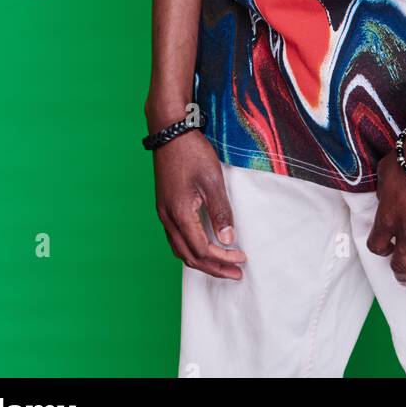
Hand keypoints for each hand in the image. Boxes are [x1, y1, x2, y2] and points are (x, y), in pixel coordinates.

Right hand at [152, 129, 246, 279]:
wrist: (169, 132)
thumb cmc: (192, 153)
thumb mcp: (212, 180)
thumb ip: (221, 212)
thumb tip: (228, 240)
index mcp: (180, 214)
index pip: (202, 250)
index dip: (222, 259)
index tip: (242, 260)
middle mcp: (167, 218)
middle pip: (189, 256)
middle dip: (213, 268)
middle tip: (235, 274)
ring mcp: (163, 213)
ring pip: (180, 250)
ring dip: (202, 260)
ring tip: (222, 265)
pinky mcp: (164, 207)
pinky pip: (176, 238)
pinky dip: (191, 249)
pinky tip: (204, 246)